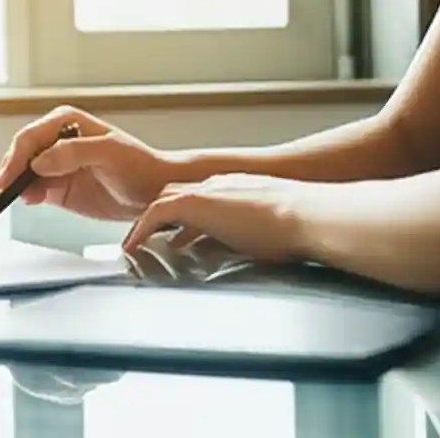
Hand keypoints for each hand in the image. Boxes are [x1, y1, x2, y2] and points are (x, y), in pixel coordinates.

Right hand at [0, 106, 175, 220]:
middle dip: (9, 172)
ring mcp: (56, 165)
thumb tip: (40, 161)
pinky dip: (26, 196)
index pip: (30, 137)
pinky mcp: (58, 188)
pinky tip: (27, 201)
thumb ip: (74, 152)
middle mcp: (57, 141)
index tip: (8, 178)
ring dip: (14, 186)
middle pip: (21, 154)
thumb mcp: (110, 153)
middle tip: (0, 191)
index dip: (15, 158)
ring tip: (7, 199)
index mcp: (66, 122)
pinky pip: (34, 190)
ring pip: (23, 174)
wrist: (154, 192)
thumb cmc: (139, 165)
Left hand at [123, 173, 306, 261]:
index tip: (177, 238)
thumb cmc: (299, 227)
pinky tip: (133, 247)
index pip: (203, 200)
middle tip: (147, 239)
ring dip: (146, 224)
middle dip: (161, 217)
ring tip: (134, 245)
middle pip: (177, 195)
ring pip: (162, 202)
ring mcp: (206, 191)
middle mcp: (219, 185)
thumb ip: (257, 237)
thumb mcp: (272, 231)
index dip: (186, 220)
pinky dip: (141, 231)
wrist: (306, 214)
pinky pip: (156, 214)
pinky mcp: (195, 202)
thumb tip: (261, 254)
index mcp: (238, 190)